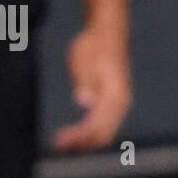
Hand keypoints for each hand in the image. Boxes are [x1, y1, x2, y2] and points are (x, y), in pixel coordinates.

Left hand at [52, 19, 132, 152]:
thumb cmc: (93, 45)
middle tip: (56, 145)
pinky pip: (104, 125)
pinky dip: (89, 133)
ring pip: (104, 133)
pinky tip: (74, 134)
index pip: (97, 124)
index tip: (59, 140)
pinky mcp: (113, 103)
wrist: (107, 32)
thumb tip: (85, 103)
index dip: (78, 136)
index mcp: (115, 94)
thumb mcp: (84, 59)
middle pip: (102, 134)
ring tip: (62, 144)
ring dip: (85, 142)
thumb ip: (85, 82)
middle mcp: (121, 104)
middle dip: (80, 144)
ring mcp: (119, 104)